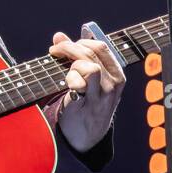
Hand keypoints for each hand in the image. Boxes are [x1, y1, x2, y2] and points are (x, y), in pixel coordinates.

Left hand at [49, 31, 126, 151]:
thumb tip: (58, 36)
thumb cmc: (85, 103)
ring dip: (72, 66)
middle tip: (55, 52)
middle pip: (91, 53)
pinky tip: (67, 87)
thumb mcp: (86, 79)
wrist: (86, 136)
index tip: (63, 45)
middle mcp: (114, 83)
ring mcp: (103, 94)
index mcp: (116, 73)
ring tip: (66, 74)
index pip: (100, 46)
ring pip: (88, 66)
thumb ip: (73, 55)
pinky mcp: (90, 104)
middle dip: (68, 48)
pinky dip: (70, 80)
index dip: (79, 41)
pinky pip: (80, 83)